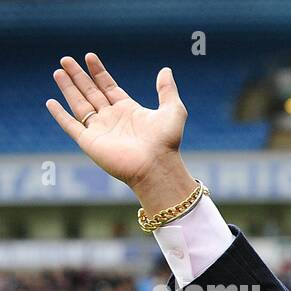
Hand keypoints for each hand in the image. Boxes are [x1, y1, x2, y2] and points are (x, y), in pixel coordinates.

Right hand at [44, 53, 197, 211]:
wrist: (156, 166)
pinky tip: (51, 102)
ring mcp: (100, 130)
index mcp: (128, 111)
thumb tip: (166, 70)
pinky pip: (71, 126)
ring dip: (68, 88)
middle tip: (65, 59)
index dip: (98, 72)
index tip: (89, 56)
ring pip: (79, 104)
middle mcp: (112, 119)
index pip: (108, 87)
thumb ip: (167, 90)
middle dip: (78, 76)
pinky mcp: (89, 142)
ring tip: (58, 71)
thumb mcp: (173, 110)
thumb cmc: (166, 142)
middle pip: (91, 92)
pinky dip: (60, 115)